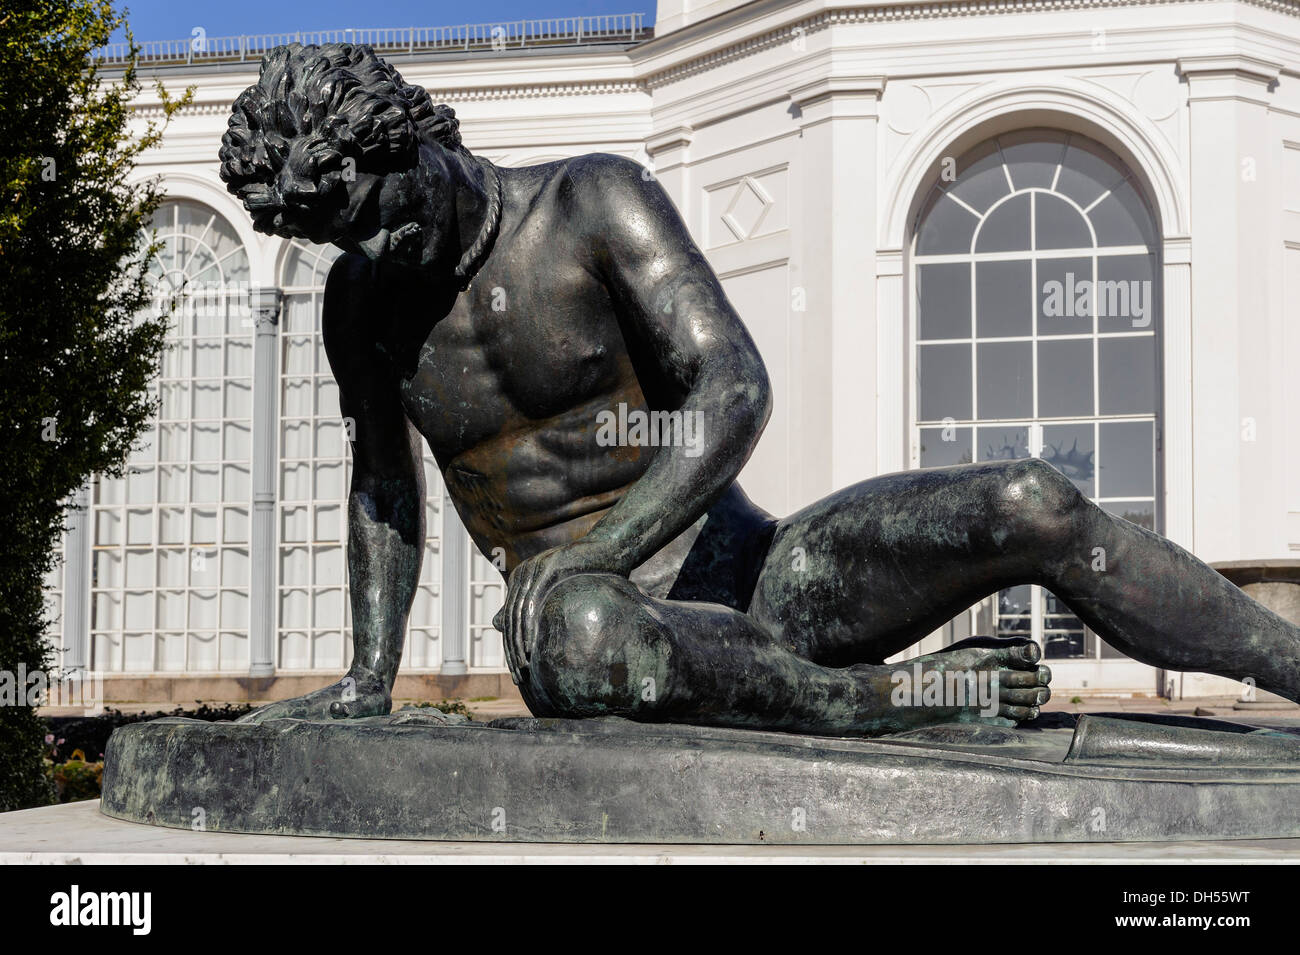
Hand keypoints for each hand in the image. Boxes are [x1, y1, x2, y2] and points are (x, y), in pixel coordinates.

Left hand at [492, 539, 624, 681]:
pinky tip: (531, 646)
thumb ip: (534, 608)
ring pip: (518, 612)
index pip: (510, 620)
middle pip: (511, 618)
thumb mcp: (560, 596)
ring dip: (518, 642)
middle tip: (518, 677)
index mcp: (521, 579)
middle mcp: (522, 573)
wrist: (610, 549)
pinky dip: (530, 626)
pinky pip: (534, 601)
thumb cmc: (588, 573)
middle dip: (512, 650)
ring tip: (524, 667)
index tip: (518, 674)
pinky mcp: (548, 567)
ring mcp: (533, 568)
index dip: (511, 648)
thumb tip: (498, 624)